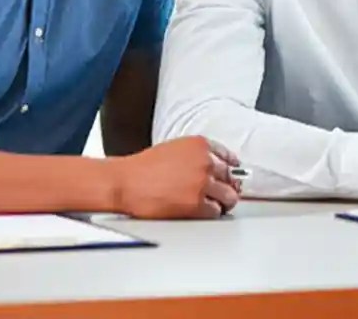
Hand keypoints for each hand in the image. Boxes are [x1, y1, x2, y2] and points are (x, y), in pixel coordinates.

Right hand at [111, 136, 240, 218]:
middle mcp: (205, 161)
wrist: (125, 182)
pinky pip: (216, 211)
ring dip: (223, 202)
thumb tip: (216, 168)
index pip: (229, 157)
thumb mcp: (175, 149)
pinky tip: (200, 211)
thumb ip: (197, 155)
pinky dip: (211, 213)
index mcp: (200, 144)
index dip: (229, 169)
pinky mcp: (197, 203)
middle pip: (232, 177)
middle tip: (221, 193)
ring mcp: (202, 182)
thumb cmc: (143, 168)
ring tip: (213, 204)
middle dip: (227, 186)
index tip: (229, 176)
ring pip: (229, 196)